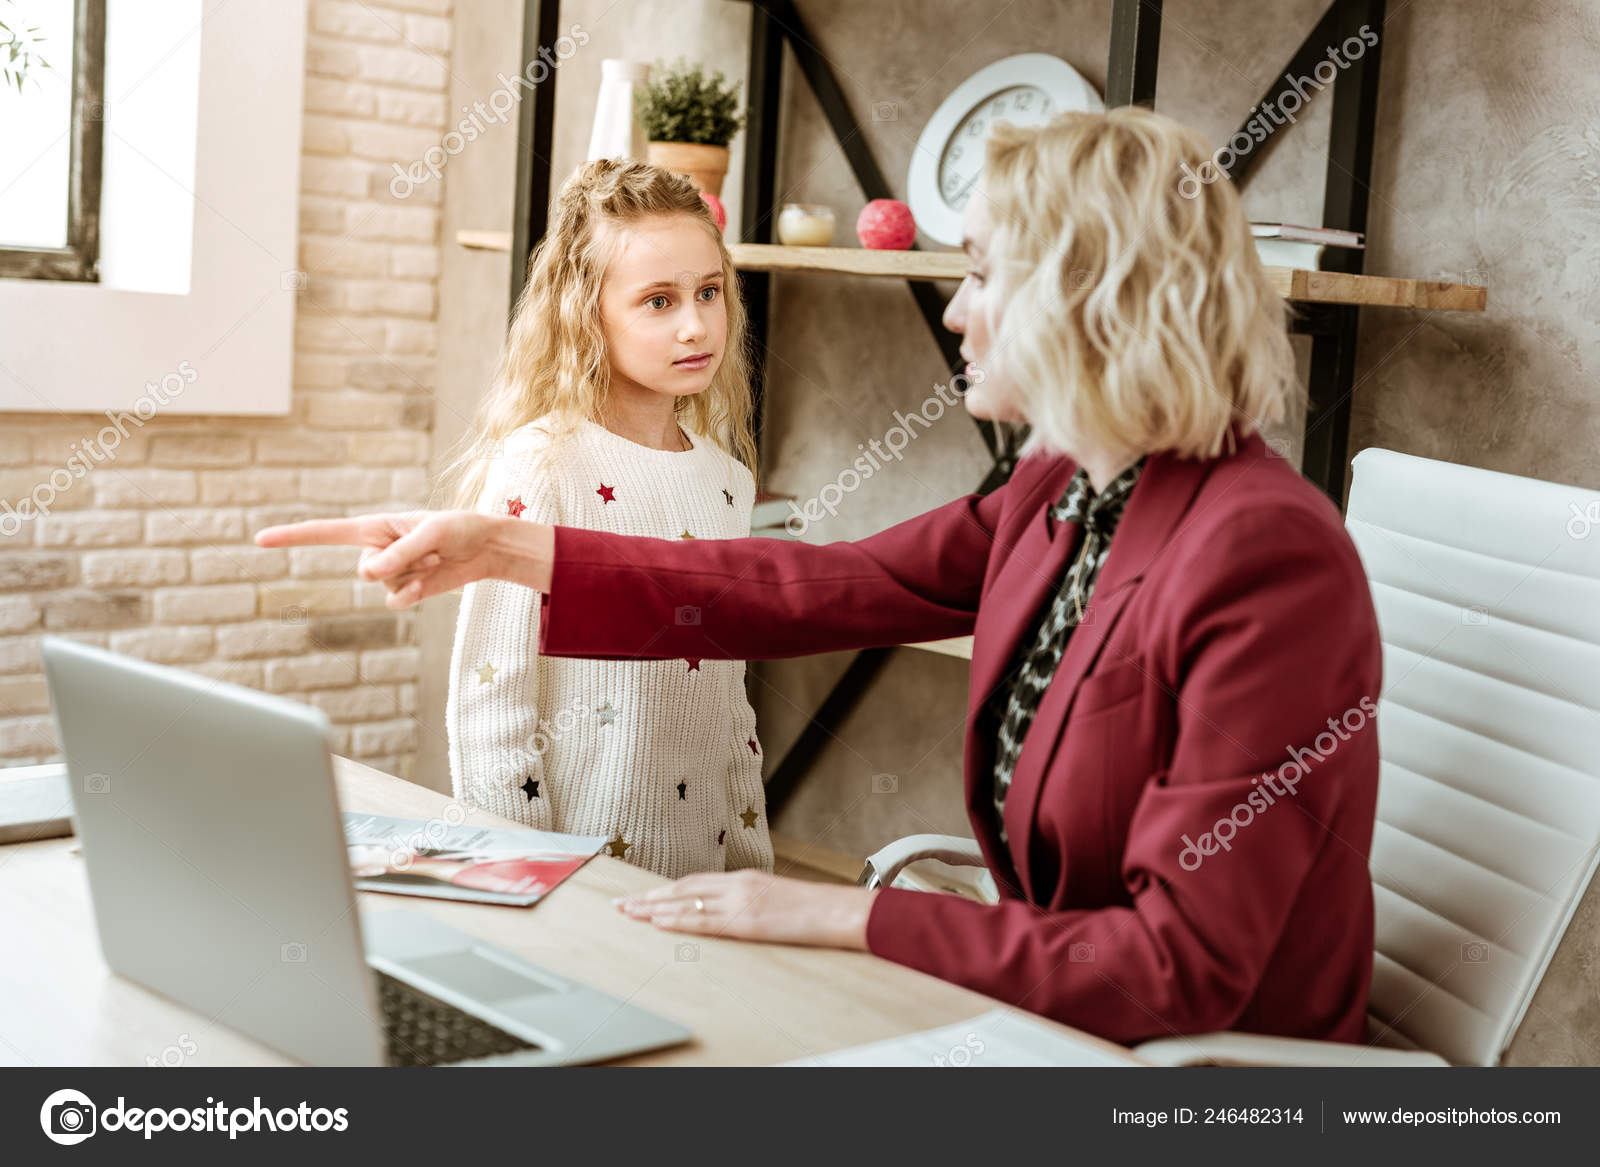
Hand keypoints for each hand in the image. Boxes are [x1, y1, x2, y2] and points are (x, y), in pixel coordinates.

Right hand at [253, 510, 533, 607]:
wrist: (485, 548)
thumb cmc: (458, 529)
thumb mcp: (429, 534)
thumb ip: (397, 554)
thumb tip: (367, 574)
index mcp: (373, 526)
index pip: (324, 532)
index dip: (292, 536)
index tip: (259, 539)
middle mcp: (376, 549)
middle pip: (364, 570)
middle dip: (399, 563)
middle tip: (429, 548)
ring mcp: (390, 571)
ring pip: (384, 586)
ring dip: (414, 574)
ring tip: (435, 557)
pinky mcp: (406, 589)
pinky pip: (395, 601)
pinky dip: (412, 595)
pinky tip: (429, 582)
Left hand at [613, 870, 877, 950]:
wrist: (836, 910)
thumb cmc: (812, 908)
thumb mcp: (775, 897)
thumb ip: (750, 901)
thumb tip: (731, 913)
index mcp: (744, 878)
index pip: (694, 881)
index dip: (666, 888)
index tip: (644, 894)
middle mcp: (737, 885)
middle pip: (682, 888)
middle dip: (649, 896)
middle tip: (621, 903)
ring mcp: (740, 902)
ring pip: (685, 903)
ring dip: (653, 908)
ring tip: (628, 912)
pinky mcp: (746, 921)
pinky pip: (703, 921)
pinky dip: (677, 920)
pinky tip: (658, 921)